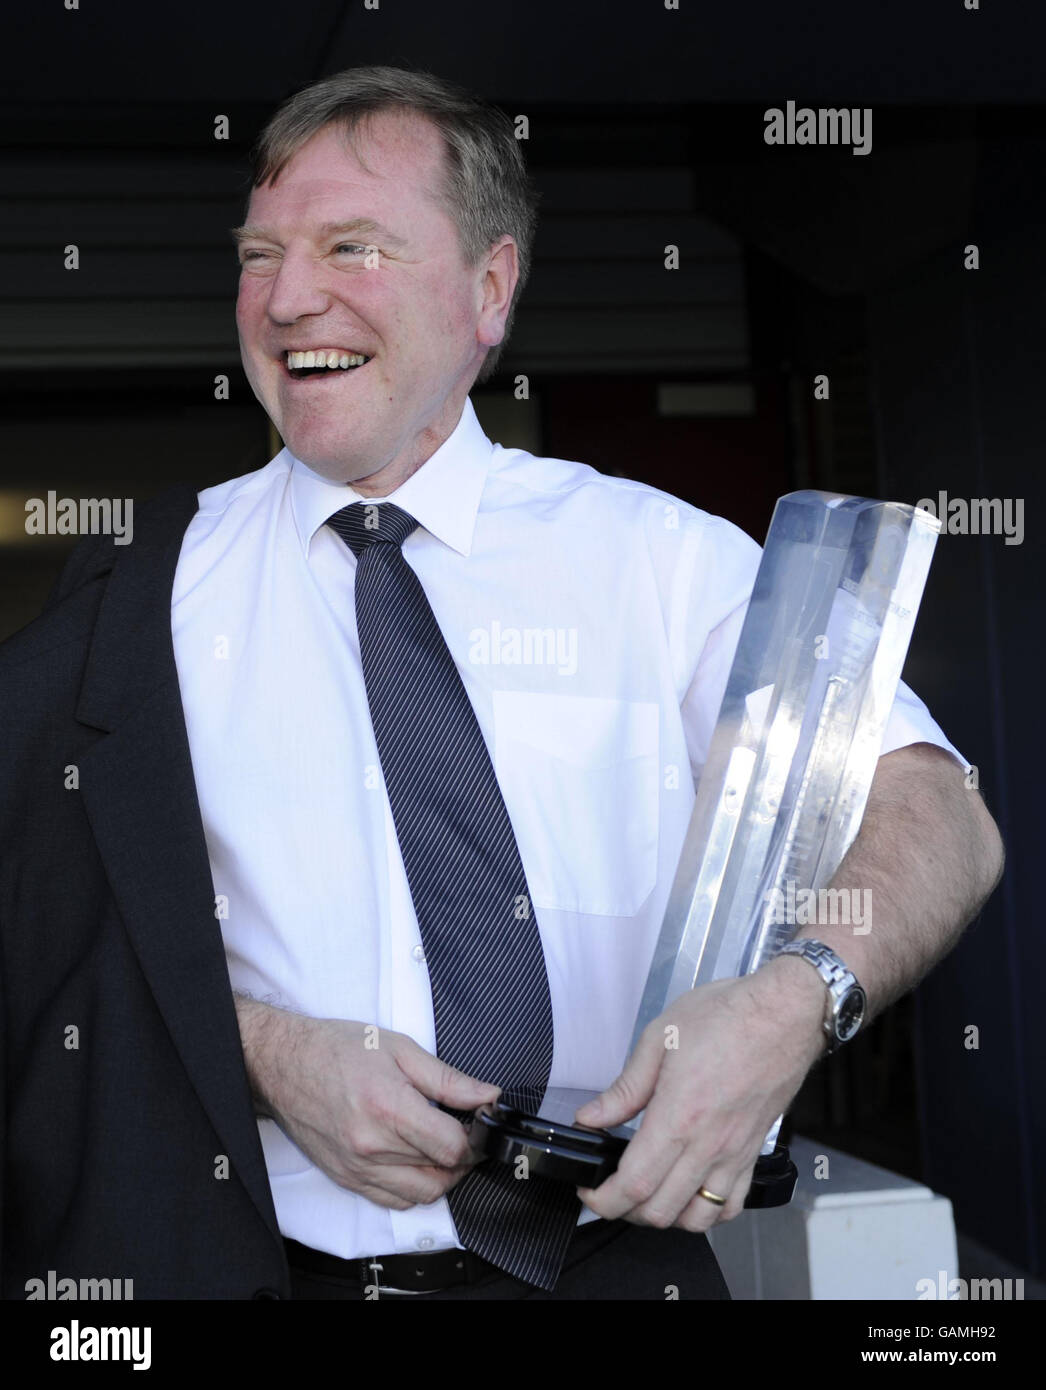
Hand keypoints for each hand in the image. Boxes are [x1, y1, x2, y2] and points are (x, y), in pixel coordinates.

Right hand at [236, 1000, 498, 1209]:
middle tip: (464, 1131)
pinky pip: (393, 1201)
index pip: (452, 1147)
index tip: (478, 1121)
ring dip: (441, 1176)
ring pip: (421, 1194)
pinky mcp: (347, 1179)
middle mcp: (371, 1147)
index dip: (475, 1136)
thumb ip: (448, 1079)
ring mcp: (357, 1168)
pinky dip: (413, 1187)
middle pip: (441, 1173)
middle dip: (462, 1155)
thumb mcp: (400, 1048)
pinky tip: (415, 1160)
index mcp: (388, 1108)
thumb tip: (488, 1097)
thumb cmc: (338, 1050)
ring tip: (442, 1146)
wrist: (284, 1065)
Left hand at [573, 960, 825, 1230]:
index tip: (588, 1189)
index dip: (602, 1199)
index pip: (634, 1184)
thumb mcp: (660, 1038)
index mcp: (679, 1116)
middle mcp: (708, 1145)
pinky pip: (732, 1205)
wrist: (784, 1013)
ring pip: (697, 1218)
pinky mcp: (753, 1153)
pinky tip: (690, 1191)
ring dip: (666, 1216)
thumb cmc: (727, 1016)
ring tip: (647, 1192)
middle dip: (624, 1210)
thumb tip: (592, 1117)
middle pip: (660, 1211)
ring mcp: (734, 1154)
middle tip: (609, 1187)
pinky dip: (708, 1212)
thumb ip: (625, 1088)